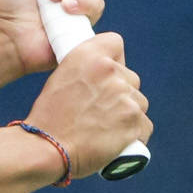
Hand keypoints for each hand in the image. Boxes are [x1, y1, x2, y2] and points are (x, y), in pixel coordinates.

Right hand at [34, 31, 150, 177]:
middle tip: (99, 110)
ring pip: (139, 102)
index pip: (115, 43)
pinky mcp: (134, 122)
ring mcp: (126, 98)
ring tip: (105, 128)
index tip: (104, 76)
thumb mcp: (60, 78)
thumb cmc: (48, 119)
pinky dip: (134, 135)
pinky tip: (116, 141)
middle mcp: (111, 72)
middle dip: (120, 93)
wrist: (47, 149)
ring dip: (127, 114)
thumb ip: (85, 69)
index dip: (112, 60)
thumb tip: (102, 74)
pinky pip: (144, 126)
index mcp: (89, 56)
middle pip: (130, 78)